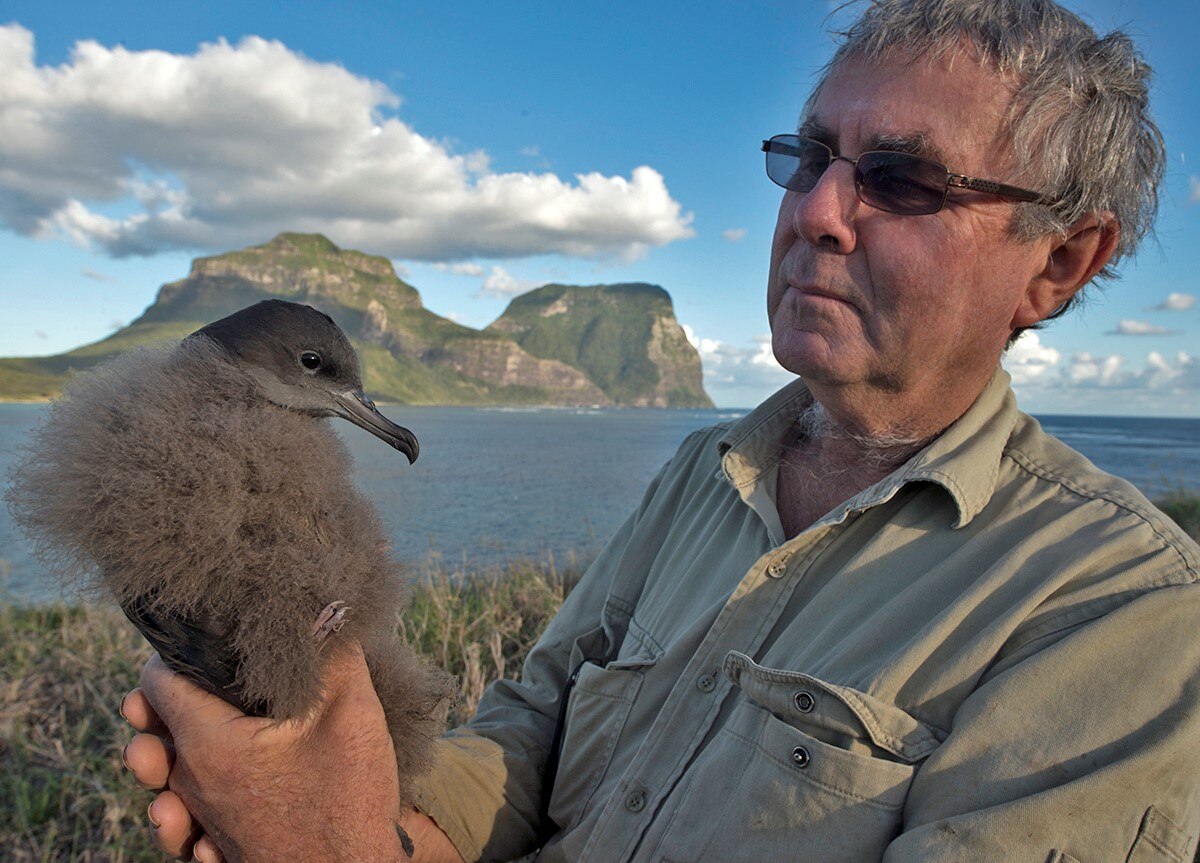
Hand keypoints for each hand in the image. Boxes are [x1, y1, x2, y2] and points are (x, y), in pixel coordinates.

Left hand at [125, 645, 408, 862]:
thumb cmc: (349, 800)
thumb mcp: (351, 713)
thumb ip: (333, 653)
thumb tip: (324, 601)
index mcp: (210, 744)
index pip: (156, 684)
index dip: (178, 653)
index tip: (212, 644)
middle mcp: (193, 784)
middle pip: (151, 731)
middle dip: (167, 703)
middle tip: (208, 685)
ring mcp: (203, 821)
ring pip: (161, 780)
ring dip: (167, 755)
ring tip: (192, 738)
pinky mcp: (219, 847)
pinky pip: (180, 823)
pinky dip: (183, 803)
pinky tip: (209, 794)